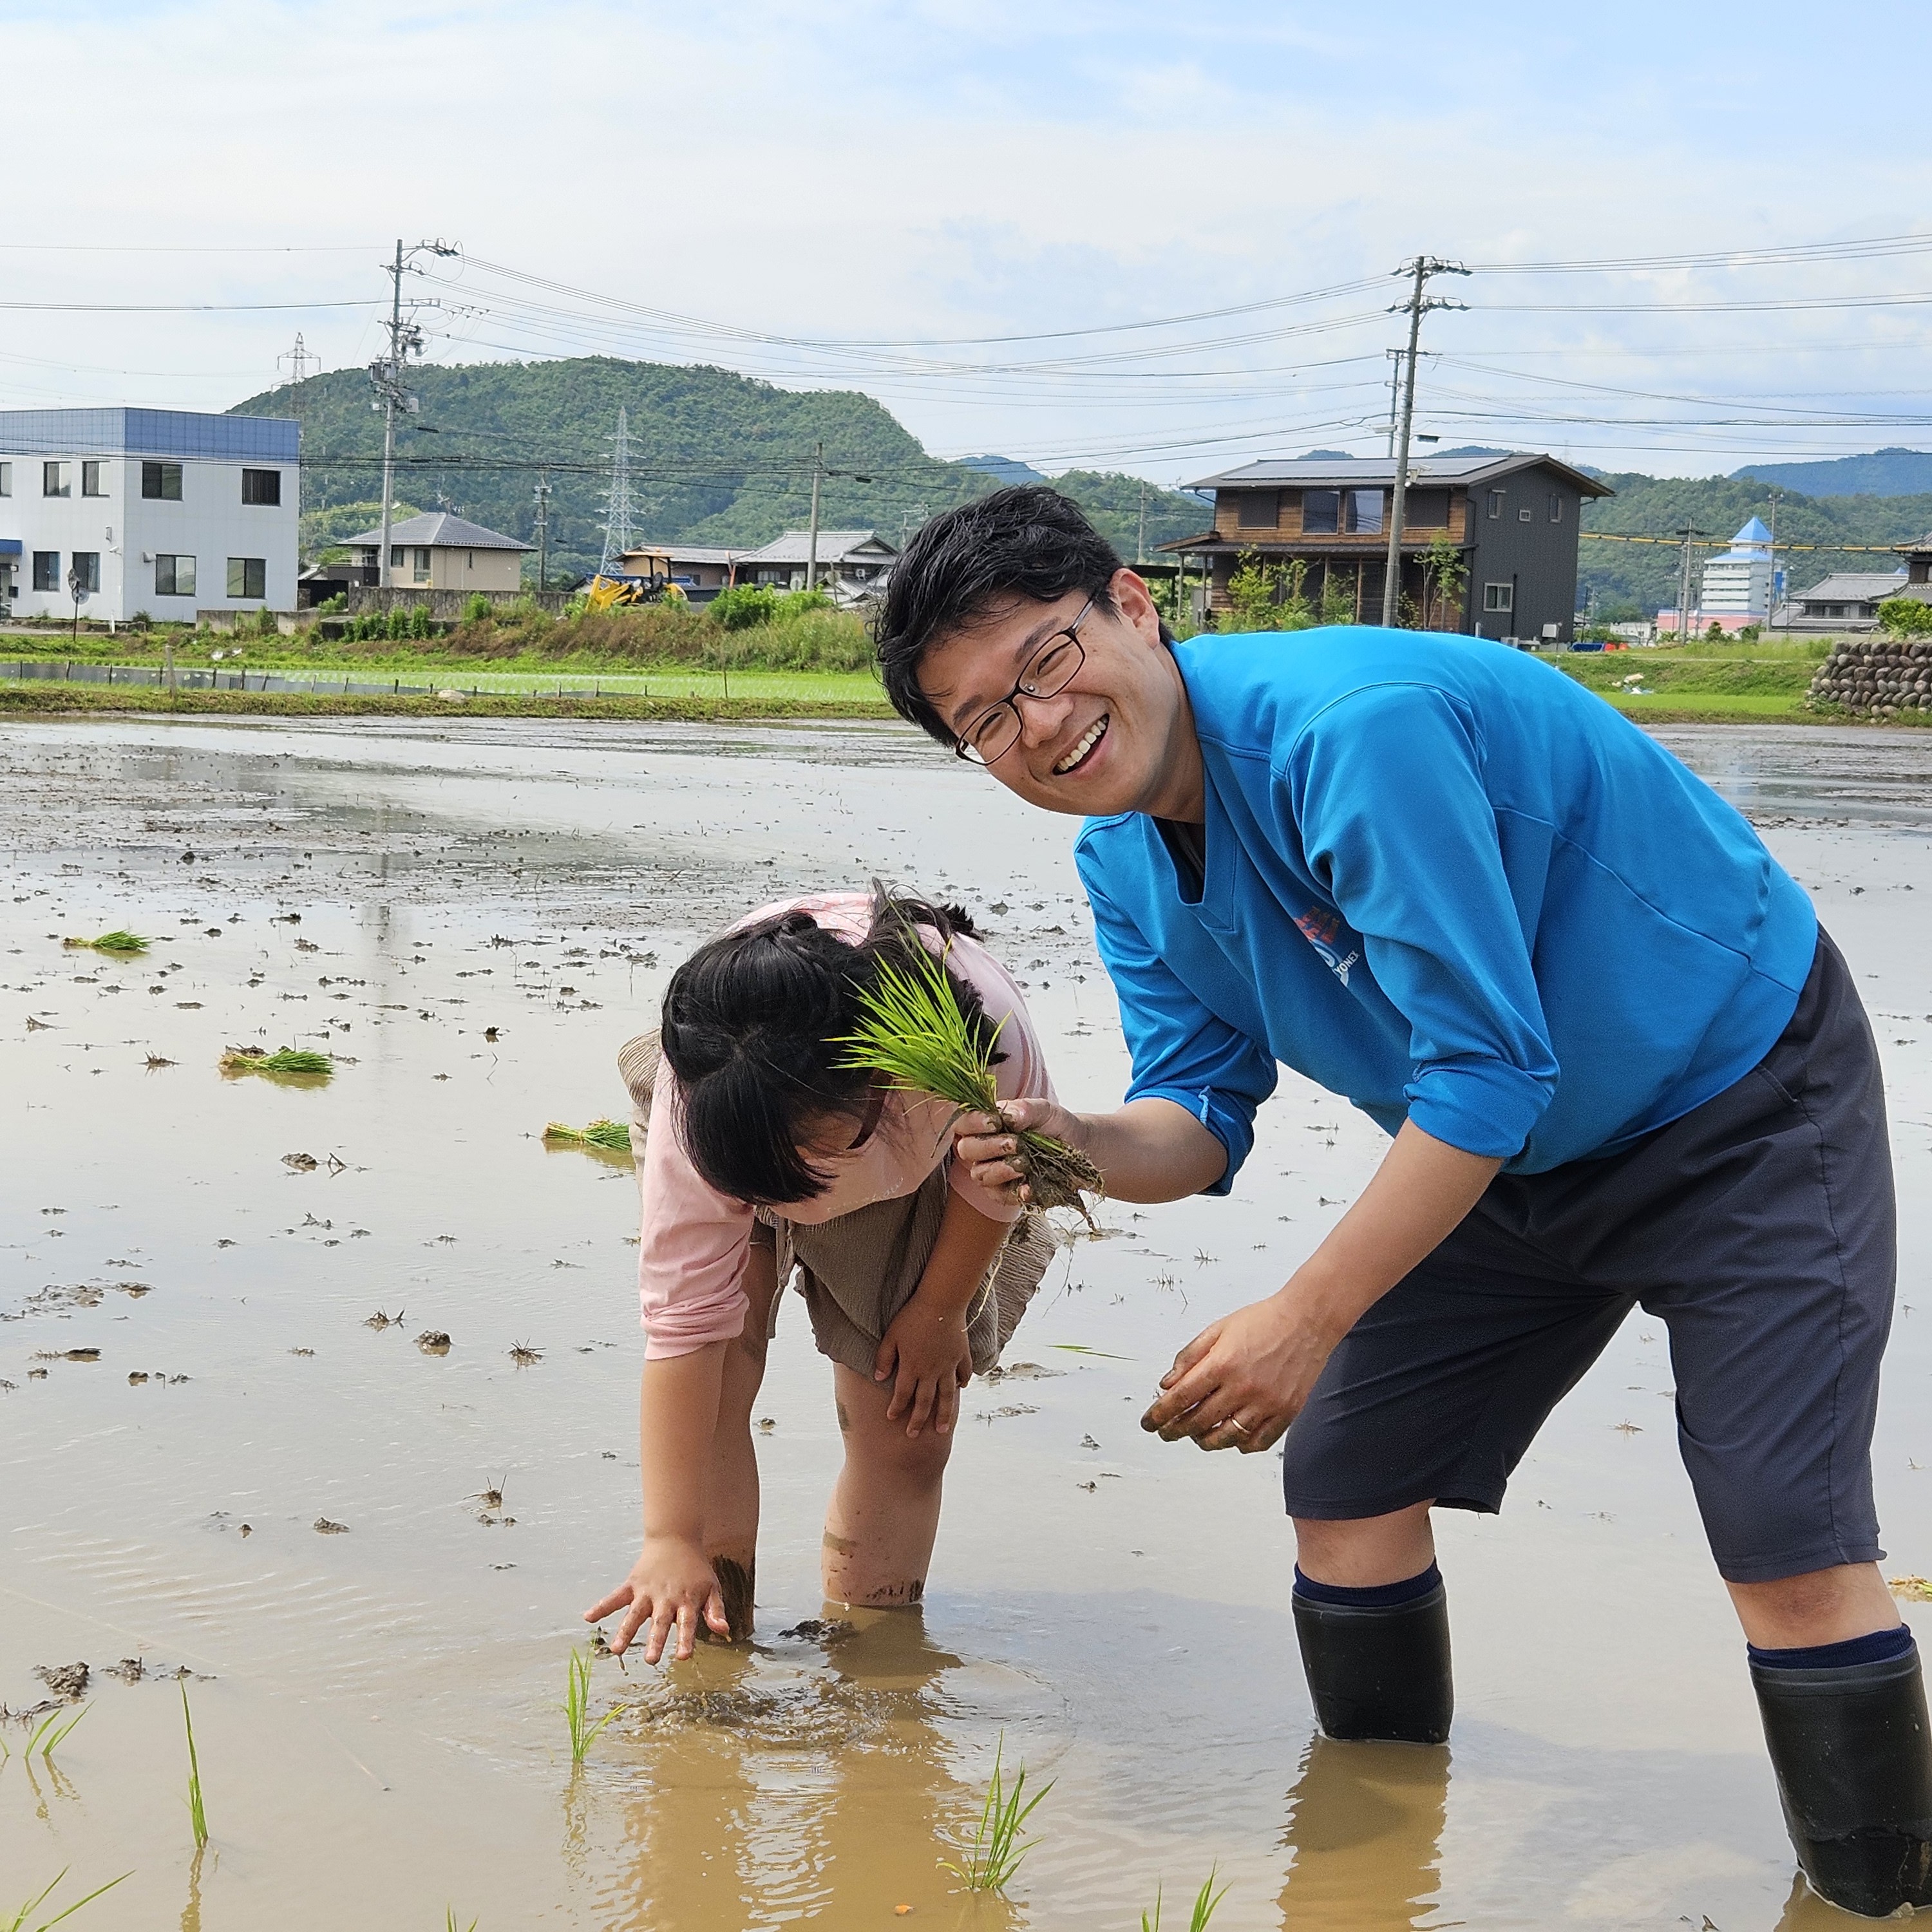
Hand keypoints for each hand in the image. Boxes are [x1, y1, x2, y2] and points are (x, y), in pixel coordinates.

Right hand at [583, 1534, 728, 1663]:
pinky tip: (588, 1617)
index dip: (685, 1640)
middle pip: (660, 1623)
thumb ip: (715, 1611)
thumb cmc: (696, 1569)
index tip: (683, 1657)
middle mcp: (665, 1598)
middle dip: (655, 1641)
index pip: (687, 1624)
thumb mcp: (712, 1588)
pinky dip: (602, 1606)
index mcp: (686, 1601)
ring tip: (616, 1650)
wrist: (676, 1538)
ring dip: (626, 1631)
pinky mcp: (633, 1584)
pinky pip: (615, 1596)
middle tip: (650, 1660)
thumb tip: (724, 1632)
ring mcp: (647, 1591)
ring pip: (635, 1614)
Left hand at [875, 1296, 973, 1437]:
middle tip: (913, 1435)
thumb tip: (878, 1378)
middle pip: (924, 1402)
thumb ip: (884, 1358)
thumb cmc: (912, 1316)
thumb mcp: (891, 1335)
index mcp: (912, 1367)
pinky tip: (961, 1389)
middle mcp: (931, 1371)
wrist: (941, 1301)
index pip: (902, 1394)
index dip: (896, 1408)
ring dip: (943, 1414)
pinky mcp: (961, 1355)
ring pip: (946, 1396)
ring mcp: (948, 1365)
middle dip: (918, 1420)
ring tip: (942, 1429)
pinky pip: (963, 1373)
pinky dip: (962, 1382)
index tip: (892, 1418)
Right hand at [954, 1097, 1087, 1205]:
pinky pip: (1001, 1196)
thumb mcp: (1044, 1110)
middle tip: (1016, 1143)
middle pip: (966, 1151)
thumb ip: (1025, 1109)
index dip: (972, 1123)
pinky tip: (1028, 1187)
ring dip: (1000, 1170)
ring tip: (1024, 1163)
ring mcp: (994, 1173)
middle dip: (989, 1147)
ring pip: (979, 1175)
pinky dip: (1014, 1192)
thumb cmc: (1054, 1124)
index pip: (963, 1124)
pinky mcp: (1008, 1192)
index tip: (995, 1122)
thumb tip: (1008, 1116)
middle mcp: (984, 1149)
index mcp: (985, 1125)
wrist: (1078, 1145)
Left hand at [1139, 1287, 1340, 1453]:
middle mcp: (1243, 1387)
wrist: (1307, 1320)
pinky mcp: (1286, 1413)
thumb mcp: (1218, 1329)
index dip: (1159, 1415)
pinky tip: (1231, 1438)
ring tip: (1195, 1437)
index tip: (1148, 1423)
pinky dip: (1240, 1445)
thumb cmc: (1262, 1321)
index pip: (1180, 1398)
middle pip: (1199, 1422)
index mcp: (1222, 1364)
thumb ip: (1189, 1357)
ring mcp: (1266, 1403)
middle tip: (1165, 1432)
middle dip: (1175, 1430)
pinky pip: (1257, 1442)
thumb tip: (1166, 1385)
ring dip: (1205, 1441)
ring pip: (1226, 1437)